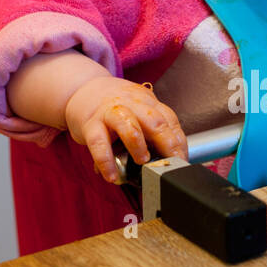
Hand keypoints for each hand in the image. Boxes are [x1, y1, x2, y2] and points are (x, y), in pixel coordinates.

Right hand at [64, 76, 188, 184]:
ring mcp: (110, 112)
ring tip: (142, 162)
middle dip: (167, 144)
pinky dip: (106, 161)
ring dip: (138, 145)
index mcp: (147, 102)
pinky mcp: (91, 124)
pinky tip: (112, 175)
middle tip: (170, 163)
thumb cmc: (116, 108)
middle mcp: (131, 104)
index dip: (178, 142)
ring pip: (128, 124)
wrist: (84, 91)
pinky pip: (99, 142)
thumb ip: (152, 134)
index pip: (169, 120)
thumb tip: (167, 162)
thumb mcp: (138, 113)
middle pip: (154, 121)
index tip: (182, 161)